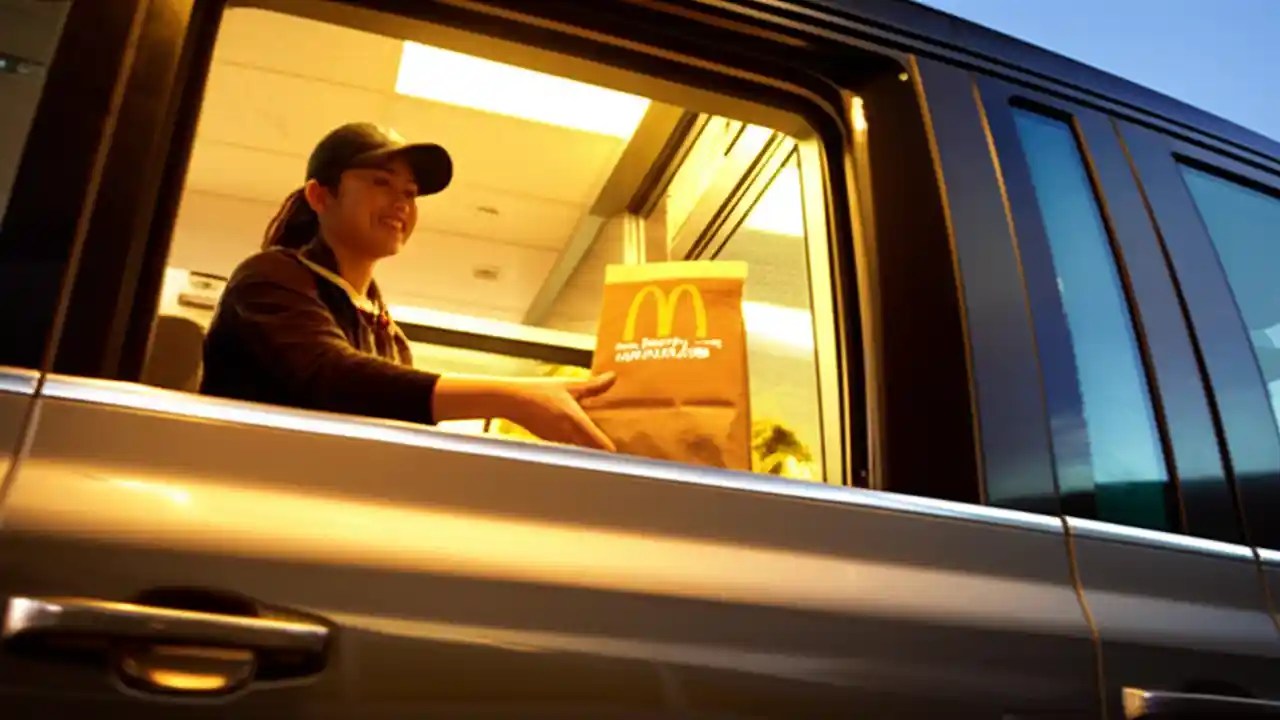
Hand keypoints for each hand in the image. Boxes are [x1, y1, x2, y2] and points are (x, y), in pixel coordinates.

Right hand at [433, 372, 616, 450]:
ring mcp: (560, 442)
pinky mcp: (552, 443)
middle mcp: (569, 436)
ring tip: (608, 451)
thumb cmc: (540, 391)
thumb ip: (593, 386)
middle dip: (606, 454)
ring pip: (582, 453)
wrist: (513, 401)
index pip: (601, 446)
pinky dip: (580, 448)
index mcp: (576, 422)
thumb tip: (613, 377)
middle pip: (594, 454)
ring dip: (593, 452)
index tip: (629, 455)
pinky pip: (571, 449)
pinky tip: (585, 443)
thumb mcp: (569, 386)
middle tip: (624, 454)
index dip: (615, 453)